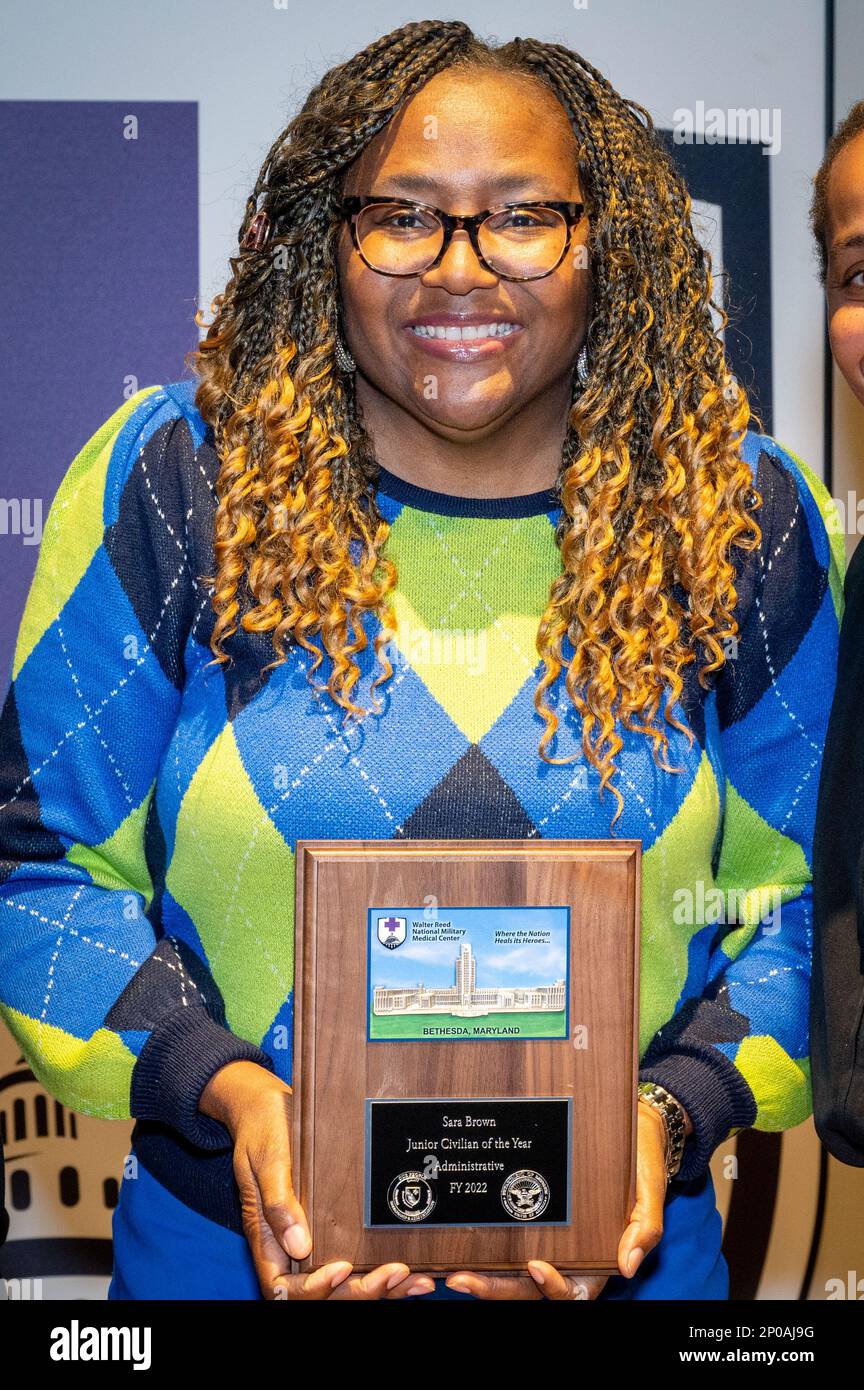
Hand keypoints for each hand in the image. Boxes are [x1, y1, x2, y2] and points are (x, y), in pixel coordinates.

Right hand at [199, 1060, 434, 1299]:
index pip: (284, 1287)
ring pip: (344, 1283)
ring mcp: (312, 1237)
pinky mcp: (331, 1226)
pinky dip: (380, 1268)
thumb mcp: (265, 1160)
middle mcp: (289, 1245)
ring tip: (418, 1280)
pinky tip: (411, 1267)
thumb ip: (278, 1203)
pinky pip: (354, 1257)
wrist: (265, 1104)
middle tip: (398, 1273)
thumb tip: (300, 1247)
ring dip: (379, 1288)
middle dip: (360, 1291)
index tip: (342, 1269)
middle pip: (323, 1292)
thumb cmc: (261, 1129)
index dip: (314, 1289)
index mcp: (266, 1238)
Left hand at [444, 1096, 688, 1299]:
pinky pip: (510, 1236)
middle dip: (497, 1289)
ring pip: (513, 1271)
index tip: (534, 1266)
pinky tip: (459, 1240)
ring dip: (484, 1276)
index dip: (553, 1288)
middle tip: (462, 1280)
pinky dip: (485, 1247)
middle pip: (531, 1288)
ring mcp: (549, 1235)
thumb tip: (626, 1267)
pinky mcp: (533, 1212)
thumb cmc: (641, 1162)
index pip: (575, 1291)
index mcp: (599, 1258)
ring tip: (451, 1270)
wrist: (634, 1126)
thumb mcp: (649, 1194)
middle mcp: (570, 1254)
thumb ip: (644, 1229)